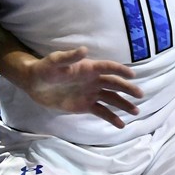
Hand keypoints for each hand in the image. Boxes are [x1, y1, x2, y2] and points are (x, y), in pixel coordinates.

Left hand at [23, 47, 142, 127]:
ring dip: (123, 104)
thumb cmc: (44, 68)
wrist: (34, 84)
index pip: (108, 67)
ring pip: (111, 98)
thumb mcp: (55, 62)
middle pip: (114, 84)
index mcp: (88, 68)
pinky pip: (101, 111)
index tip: (133, 75)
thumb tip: (84, 50)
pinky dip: (111, 118)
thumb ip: (69, 57)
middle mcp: (93, 80)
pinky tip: (121, 124)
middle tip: (140, 95)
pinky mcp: (85, 105)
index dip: (120, 70)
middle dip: (127, 89)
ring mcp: (90, 93)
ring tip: (135, 111)